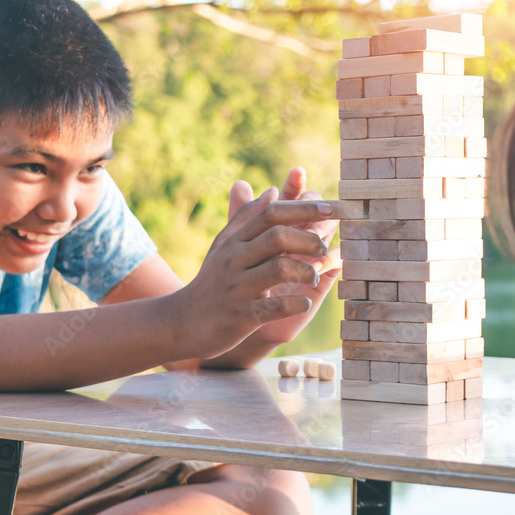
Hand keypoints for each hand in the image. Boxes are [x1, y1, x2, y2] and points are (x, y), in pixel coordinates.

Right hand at [172, 187, 333, 359]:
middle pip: (277, 236)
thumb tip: (272, 191)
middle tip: (323, 249)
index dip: (303, 208)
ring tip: (313, 277)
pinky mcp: (241, 316)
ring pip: (278, 268)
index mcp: (235, 241)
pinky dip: (295, 303)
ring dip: (305, 271)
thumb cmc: (211, 282)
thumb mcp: (224, 246)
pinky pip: (273, 307)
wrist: (182, 323)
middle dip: (308, 238)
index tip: (331, 209)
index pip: (271, 214)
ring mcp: (238, 288)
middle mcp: (235, 260)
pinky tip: (304, 302)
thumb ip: (247, 218)